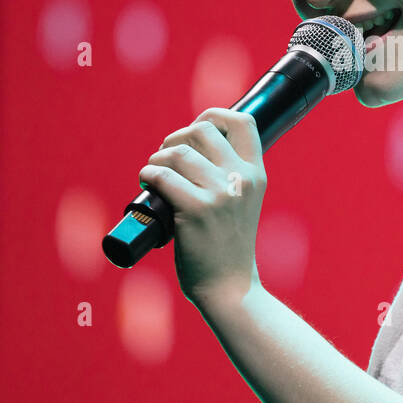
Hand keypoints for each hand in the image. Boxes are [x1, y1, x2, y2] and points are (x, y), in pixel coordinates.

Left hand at [138, 108, 265, 307]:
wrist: (230, 287)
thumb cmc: (228, 247)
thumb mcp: (243, 203)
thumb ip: (229, 176)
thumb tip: (190, 147)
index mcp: (256, 174)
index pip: (243, 121)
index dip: (214, 115)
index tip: (196, 129)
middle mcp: (241, 179)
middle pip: (202, 129)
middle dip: (177, 138)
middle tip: (166, 157)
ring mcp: (220, 194)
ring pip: (178, 152)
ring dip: (157, 158)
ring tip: (154, 172)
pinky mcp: (196, 210)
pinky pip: (163, 176)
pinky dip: (148, 174)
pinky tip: (146, 183)